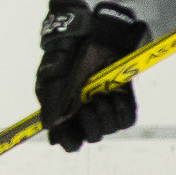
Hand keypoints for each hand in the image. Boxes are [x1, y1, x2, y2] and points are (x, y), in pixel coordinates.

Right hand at [36, 0, 147, 151]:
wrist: (97, 33)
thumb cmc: (70, 52)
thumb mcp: (54, 76)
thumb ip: (50, 102)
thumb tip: (48, 125)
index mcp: (63, 108)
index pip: (66, 138)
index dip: (69, 141)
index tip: (72, 137)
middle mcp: (84, 110)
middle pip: (90, 136)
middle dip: (90, 125)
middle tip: (89, 105)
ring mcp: (104, 105)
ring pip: (109, 128)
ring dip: (106, 114)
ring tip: (102, 93)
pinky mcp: (124, 99)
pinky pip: (127, 119)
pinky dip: (123, 110)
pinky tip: (116, 95)